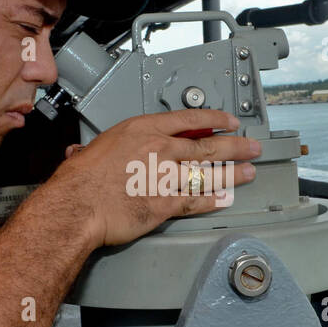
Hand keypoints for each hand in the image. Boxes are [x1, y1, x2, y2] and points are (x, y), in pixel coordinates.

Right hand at [47, 109, 259, 247]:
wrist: (76, 206)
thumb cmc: (80, 180)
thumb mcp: (94, 148)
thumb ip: (106, 148)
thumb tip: (93, 151)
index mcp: (143, 130)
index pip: (189, 120)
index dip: (214, 120)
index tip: (228, 122)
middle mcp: (159, 150)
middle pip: (207, 146)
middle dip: (235, 146)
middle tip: (251, 146)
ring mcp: (165, 178)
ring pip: (208, 174)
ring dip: (232, 173)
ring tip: (249, 171)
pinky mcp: (165, 205)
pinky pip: (196, 201)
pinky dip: (213, 201)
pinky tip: (224, 199)